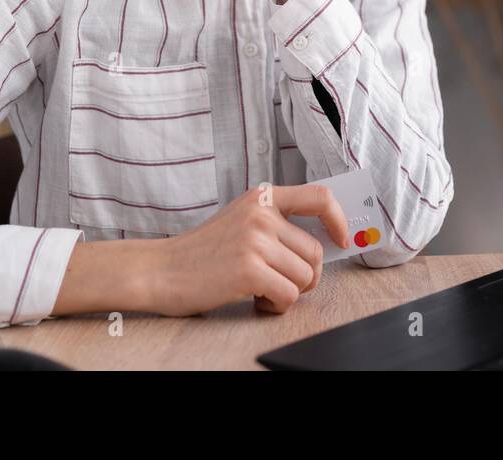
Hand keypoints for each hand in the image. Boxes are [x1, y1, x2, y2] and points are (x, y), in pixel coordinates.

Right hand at [146, 183, 349, 316]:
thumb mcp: (240, 220)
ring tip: (260, 290)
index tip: (342, 239)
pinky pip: (289, 295)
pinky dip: (276, 306)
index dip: (339, 220)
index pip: (320, 196)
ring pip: (305, 277)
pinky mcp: (250, 269)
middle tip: (280, 283)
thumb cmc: (202, 252)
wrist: (160, 270)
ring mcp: (255, 240)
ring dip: (288, 292)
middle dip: (305, 276)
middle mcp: (261, 213)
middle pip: (315, 251)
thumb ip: (275, 224)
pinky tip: (255, 299)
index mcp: (261, 197)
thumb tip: (323, 243)